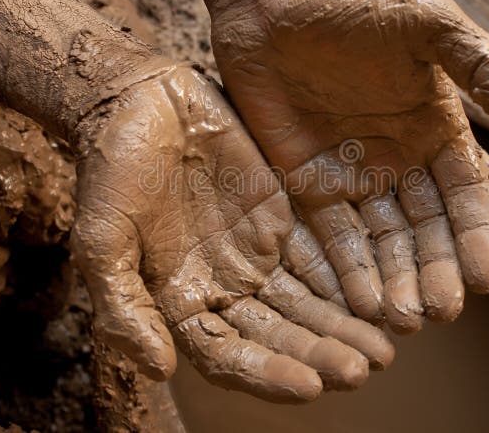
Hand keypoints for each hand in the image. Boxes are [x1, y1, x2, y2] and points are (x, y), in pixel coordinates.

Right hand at [70, 64, 392, 402]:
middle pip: (279, 337)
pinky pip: (319, 256)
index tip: (310, 386)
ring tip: (384, 351)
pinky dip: (345, 281)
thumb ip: (126, 307)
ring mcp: (255, 253)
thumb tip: (159, 369)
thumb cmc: (111, 170)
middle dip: (319, 357)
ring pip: (306, 304)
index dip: (267, 375)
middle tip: (362, 371)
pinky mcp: (280, 216)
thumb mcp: (104, 240)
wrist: (140, 101)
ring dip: (341, 330)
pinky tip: (376, 298)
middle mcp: (224, 287)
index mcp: (182, 303)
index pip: (230, 355)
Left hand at [211, 0, 488, 331]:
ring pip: (382, 242)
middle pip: (426, 231)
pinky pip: (331, 235)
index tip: (484, 280)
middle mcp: (399, 159)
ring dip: (395, 282)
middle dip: (436, 272)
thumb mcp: (427, 18)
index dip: (477, 238)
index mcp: (436, 128)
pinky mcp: (307, 183)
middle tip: (439, 313)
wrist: (273, 3)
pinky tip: (360, 303)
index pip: (466, 195)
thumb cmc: (354, 3)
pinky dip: (346, 270)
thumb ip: (478, 60)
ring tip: (404, 321)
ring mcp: (353, 175)